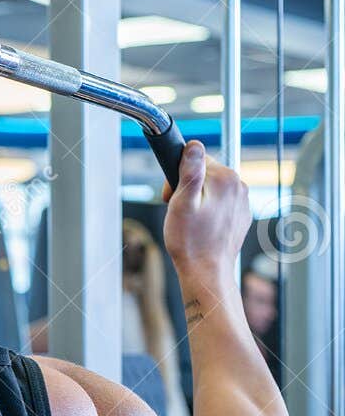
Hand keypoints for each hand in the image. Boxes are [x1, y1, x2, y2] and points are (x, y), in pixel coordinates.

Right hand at [161, 140, 249, 278]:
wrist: (207, 271)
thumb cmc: (190, 242)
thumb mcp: (181, 202)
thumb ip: (189, 170)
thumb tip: (194, 145)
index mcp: (225, 179)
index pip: (196, 160)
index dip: (178, 177)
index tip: (173, 196)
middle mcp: (239, 186)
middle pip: (206, 173)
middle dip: (189, 187)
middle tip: (180, 211)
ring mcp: (242, 202)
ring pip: (213, 188)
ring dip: (199, 200)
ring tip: (191, 222)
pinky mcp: (241, 215)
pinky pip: (221, 203)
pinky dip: (209, 211)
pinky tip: (201, 228)